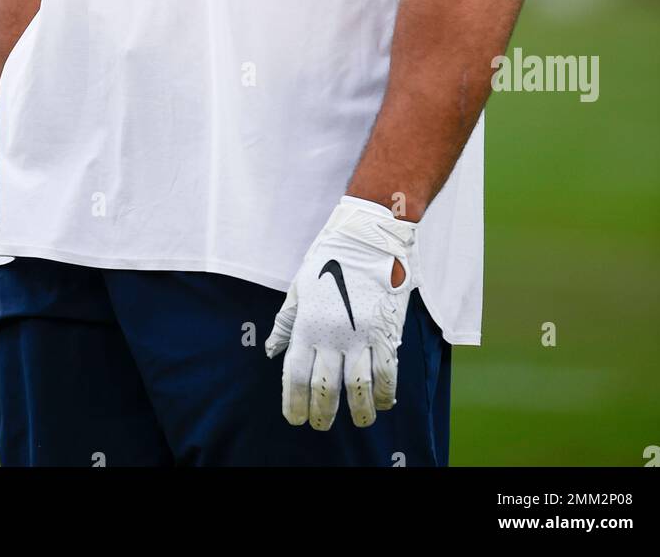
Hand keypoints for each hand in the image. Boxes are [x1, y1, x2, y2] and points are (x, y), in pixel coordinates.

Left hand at [264, 196, 417, 429]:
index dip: (294, 404)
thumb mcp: (299, 285)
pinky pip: (387, 373)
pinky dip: (384, 393)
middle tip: (321, 424)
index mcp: (307, 325)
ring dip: (357, 412)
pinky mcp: (386, 331)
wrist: (368, 234)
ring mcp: (361, 335)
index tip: (295, 419)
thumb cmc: (329, 257)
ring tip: (357, 421)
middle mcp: (332, 335)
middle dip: (322, 414)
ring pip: (358, 388)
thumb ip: (286, 322)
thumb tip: (272, 350)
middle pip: (325, 388)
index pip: (296, 377)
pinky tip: (381, 402)